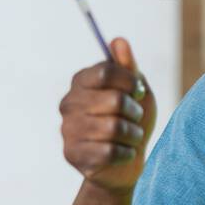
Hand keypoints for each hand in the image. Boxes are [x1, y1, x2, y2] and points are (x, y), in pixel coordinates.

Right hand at [59, 37, 155, 191]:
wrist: (126, 163)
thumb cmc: (132, 121)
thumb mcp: (136, 92)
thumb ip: (129, 68)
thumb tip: (119, 41)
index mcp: (81, 82)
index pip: (106, 72)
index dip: (130, 82)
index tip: (137, 92)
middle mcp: (68, 103)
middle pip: (114, 100)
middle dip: (135, 112)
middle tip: (134, 119)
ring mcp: (67, 129)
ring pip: (114, 128)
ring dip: (133, 134)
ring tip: (131, 137)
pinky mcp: (72, 154)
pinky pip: (110, 152)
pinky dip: (127, 153)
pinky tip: (123, 153)